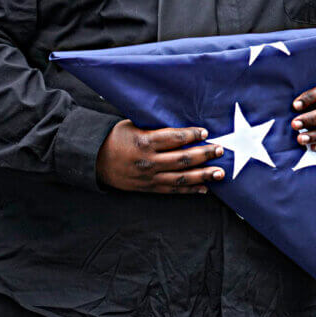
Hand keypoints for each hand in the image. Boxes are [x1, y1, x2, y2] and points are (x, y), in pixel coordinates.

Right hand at [95, 121, 224, 193]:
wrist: (95, 161)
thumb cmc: (114, 139)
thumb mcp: (130, 126)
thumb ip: (153, 127)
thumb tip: (179, 127)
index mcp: (143, 141)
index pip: (173, 138)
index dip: (191, 134)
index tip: (205, 131)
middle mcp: (148, 161)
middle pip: (182, 158)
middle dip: (204, 154)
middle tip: (220, 150)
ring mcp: (150, 177)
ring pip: (182, 177)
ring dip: (203, 175)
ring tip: (220, 172)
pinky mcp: (149, 188)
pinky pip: (174, 190)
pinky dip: (191, 190)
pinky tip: (205, 188)